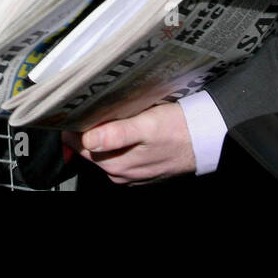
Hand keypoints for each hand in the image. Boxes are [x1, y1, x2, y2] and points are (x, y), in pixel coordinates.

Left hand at [63, 102, 196, 184]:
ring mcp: (131, 173)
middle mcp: (120, 173)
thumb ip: (117, 134)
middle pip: (90, 149)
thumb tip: (87, 140)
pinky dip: (116, 141)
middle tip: (86, 104)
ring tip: (103, 111)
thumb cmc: (178, 130)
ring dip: (102, 134)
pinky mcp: (142, 170)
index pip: (79, 146)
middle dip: (86, 129)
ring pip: (105, 152)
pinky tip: (123, 126)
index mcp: (116, 164)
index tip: (71, 108)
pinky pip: (120, 155)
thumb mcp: (148, 126)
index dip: (73, 126)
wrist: (206, 140)